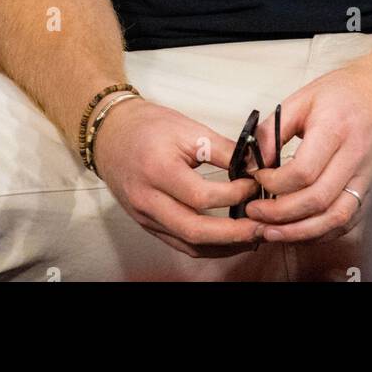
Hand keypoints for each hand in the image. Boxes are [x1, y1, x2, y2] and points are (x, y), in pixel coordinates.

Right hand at [91, 97, 265, 258]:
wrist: (110, 134)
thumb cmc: (147, 126)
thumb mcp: (186, 127)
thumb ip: (222, 149)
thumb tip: (253, 166)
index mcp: (157, 170)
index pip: (202, 195)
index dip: (234, 195)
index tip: (256, 185)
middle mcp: (147, 199)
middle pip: (194, 231)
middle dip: (233, 235)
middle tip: (261, 227)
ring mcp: (145, 216)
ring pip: (188, 245)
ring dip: (224, 246)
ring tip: (251, 237)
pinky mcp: (146, 224)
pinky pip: (179, 243)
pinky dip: (207, 246)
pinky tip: (227, 239)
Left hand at [245, 65, 371, 244]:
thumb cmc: (347, 92)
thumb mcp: (304, 98)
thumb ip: (274, 128)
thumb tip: (252, 160)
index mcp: (336, 128)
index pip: (304, 171)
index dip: (275, 182)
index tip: (257, 178)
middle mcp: (356, 156)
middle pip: (318, 200)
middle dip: (281, 214)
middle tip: (255, 212)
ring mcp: (368, 177)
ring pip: (336, 218)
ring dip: (301, 232)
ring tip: (272, 232)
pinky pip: (348, 221)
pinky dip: (322, 232)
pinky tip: (299, 231)